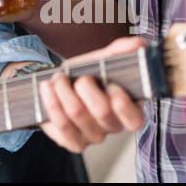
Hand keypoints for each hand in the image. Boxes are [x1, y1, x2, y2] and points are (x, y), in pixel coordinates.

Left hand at [37, 36, 146, 152]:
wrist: (63, 83)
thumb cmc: (89, 74)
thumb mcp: (104, 60)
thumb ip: (120, 52)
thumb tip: (138, 44)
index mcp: (128, 110)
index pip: (134, 120)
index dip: (122, 105)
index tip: (111, 85)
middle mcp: (112, 127)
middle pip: (101, 112)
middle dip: (85, 86)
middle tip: (79, 76)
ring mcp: (92, 136)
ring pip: (76, 115)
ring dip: (63, 90)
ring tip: (58, 77)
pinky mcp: (72, 141)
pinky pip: (61, 128)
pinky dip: (51, 103)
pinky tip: (48, 89)